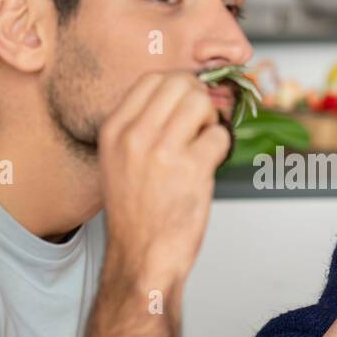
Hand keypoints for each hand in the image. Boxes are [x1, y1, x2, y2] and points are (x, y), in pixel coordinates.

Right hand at [97, 71, 230, 290]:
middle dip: (199, 99)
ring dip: (211, 120)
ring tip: (203, 144)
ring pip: (202, 102)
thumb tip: (183, 94)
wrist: (141, 257)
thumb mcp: (120, 161)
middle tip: (200, 124)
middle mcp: (135, 137)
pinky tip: (209, 166)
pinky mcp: (191, 170)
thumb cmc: (136, 214)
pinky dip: (222, 148)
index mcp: (114, 131)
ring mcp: (163, 151)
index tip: (188, 103)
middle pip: (180, 84)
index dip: (179, 85)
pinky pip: (220, 136)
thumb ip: (142, 126)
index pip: (152, 79)